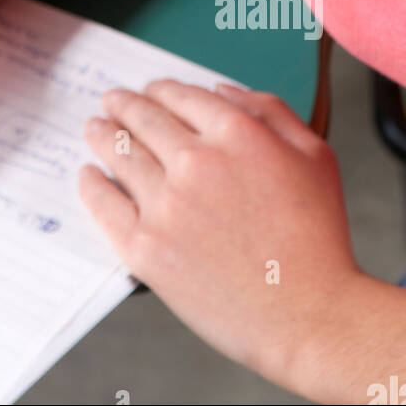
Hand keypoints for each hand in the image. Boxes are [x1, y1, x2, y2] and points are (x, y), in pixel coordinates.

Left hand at [79, 80, 362, 390]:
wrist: (309, 316)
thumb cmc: (318, 239)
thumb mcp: (314, 155)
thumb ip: (269, 110)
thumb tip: (220, 89)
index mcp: (236, 134)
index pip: (181, 96)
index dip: (160, 90)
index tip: (150, 91)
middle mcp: (196, 162)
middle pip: (143, 119)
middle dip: (122, 105)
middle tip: (111, 102)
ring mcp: (166, 205)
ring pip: (119, 154)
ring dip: (102, 135)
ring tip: (94, 129)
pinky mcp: (146, 247)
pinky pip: (104, 204)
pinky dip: (91, 184)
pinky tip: (88, 176)